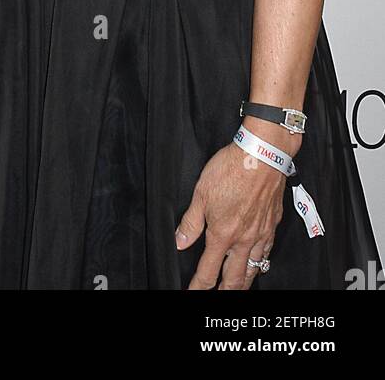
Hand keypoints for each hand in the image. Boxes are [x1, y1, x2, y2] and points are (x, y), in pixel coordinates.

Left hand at [175, 141, 285, 288]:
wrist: (262, 156)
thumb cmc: (231, 169)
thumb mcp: (201, 193)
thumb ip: (190, 222)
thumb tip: (180, 241)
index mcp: (222, 234)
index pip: (208, 270)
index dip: (198, 286)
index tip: (193, 293)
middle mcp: (243, 239)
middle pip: (234, 278)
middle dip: (224, 292)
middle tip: (218, 297)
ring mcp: (260, 233)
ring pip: (253, 268)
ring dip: (244, 282)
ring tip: (238, 289)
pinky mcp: (272, 224)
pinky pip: (267, 252)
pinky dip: (262, 262)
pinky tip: (259, 262)